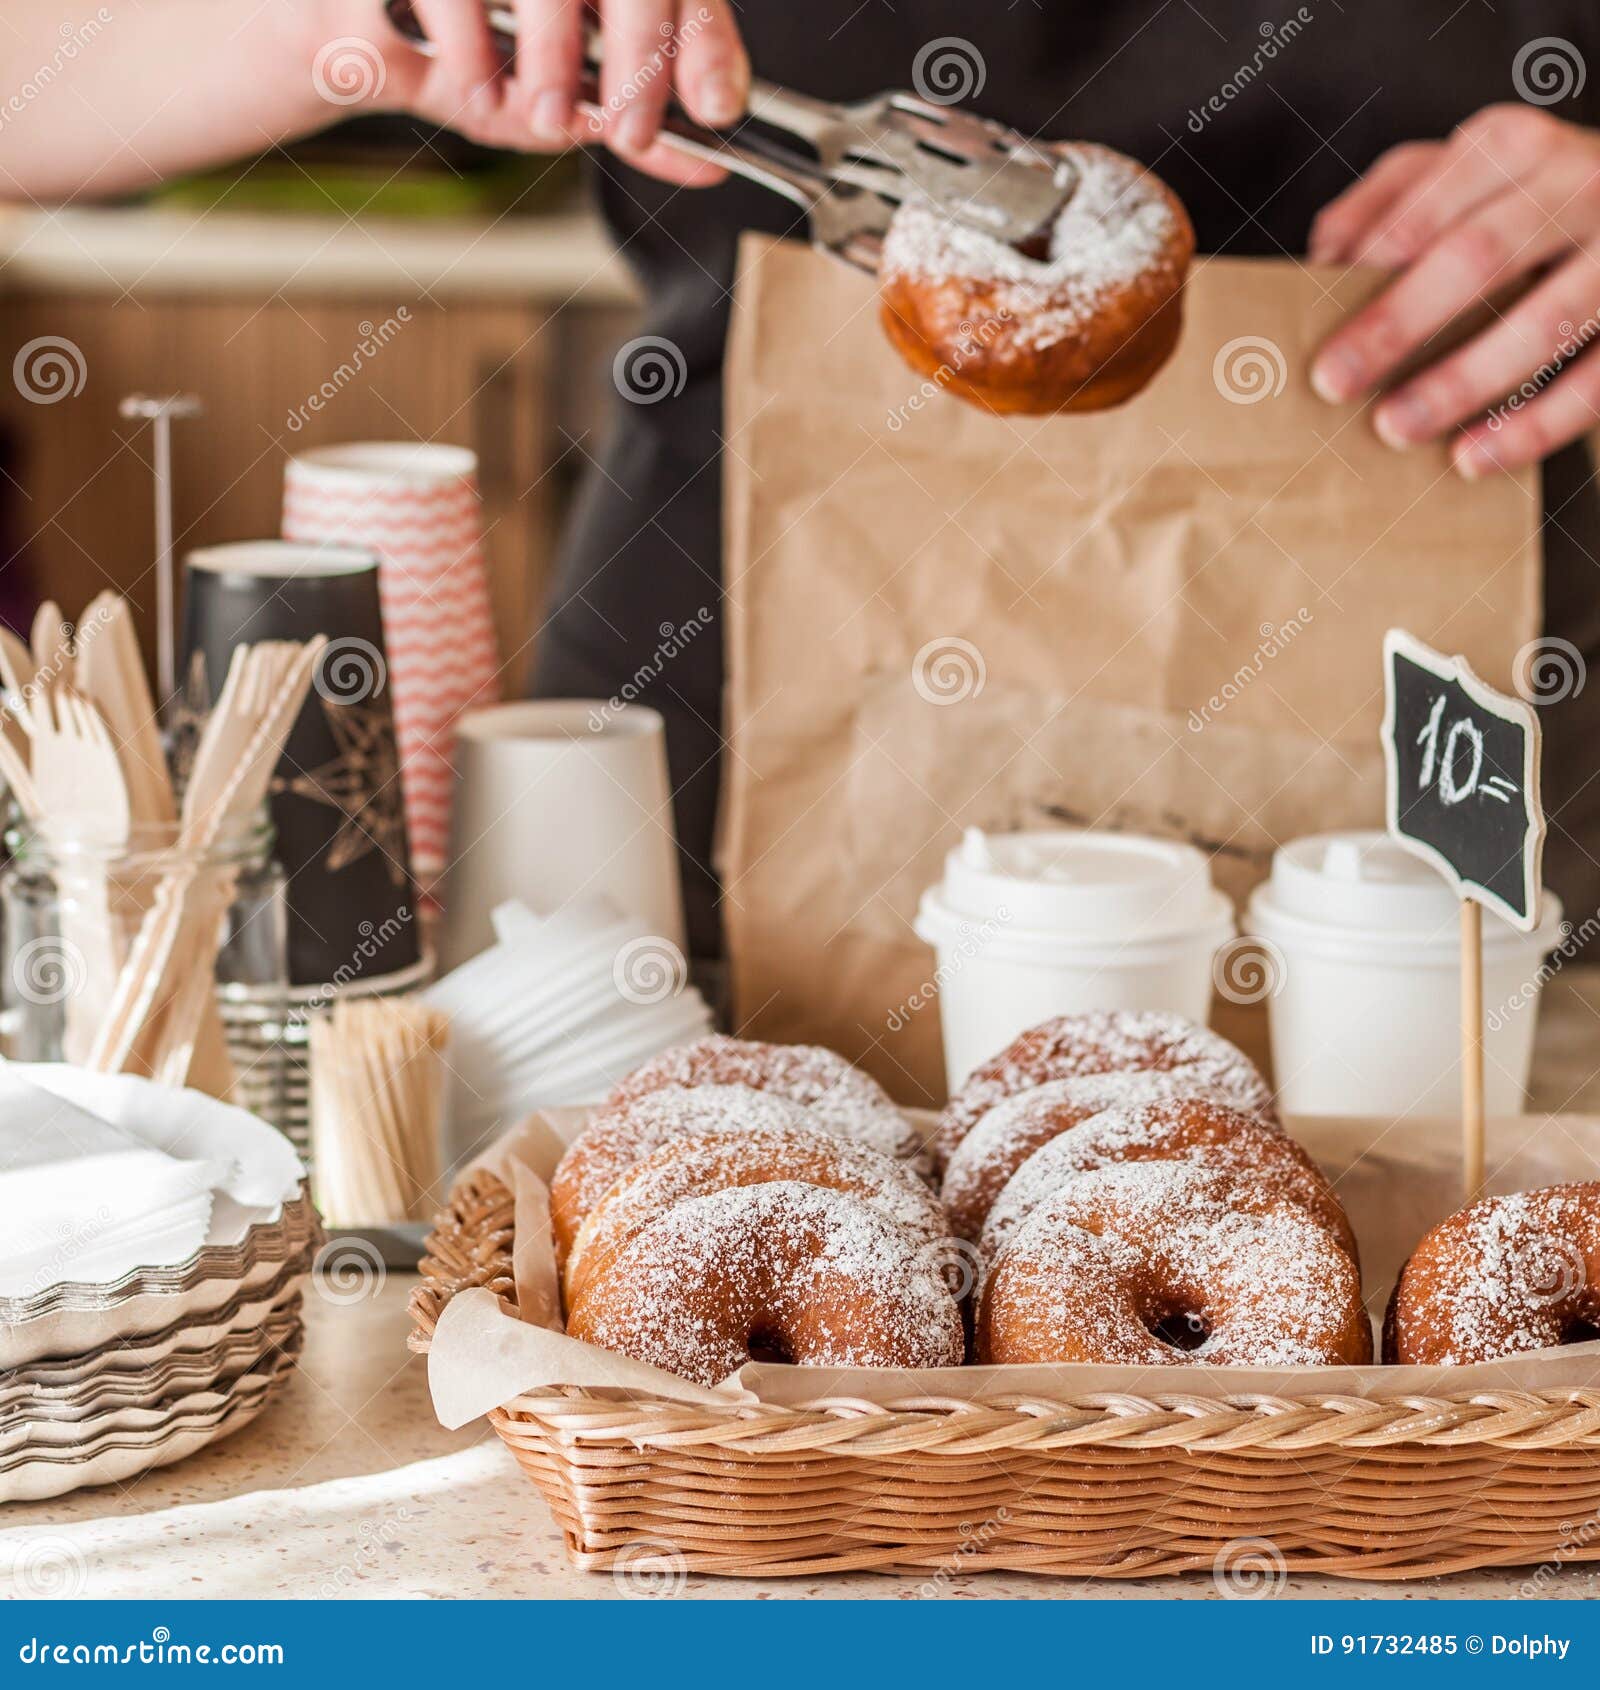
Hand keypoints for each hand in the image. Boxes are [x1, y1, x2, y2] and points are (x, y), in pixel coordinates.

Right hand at [355, 0, 748, 183]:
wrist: (370, 41)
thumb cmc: (479, 58)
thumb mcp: (570, 105)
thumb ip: (640, 132)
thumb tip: (708, 166)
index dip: (706, 45)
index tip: (714, 108)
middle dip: (640, 62)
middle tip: (629, 129)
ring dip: (555, 58)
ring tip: (540, 114)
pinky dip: (475, 55)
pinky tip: (477, 88)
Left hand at [1308, 104, 1599, 476]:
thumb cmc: (1524, 196)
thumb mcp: (1457, 173)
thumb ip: (1386, 200)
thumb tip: (1322, 255)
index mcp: (1512, 148)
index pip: (1430, 207)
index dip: (1372, 265)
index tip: (1318, 319)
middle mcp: (1575, 186)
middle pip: (1479, 257)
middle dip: (1399, 323)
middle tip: (1334, 381)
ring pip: (1543, 322)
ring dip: (1460, 382)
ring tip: (1394, 428)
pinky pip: (1594, 382)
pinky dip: (1532, 427)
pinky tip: (1473, 459)